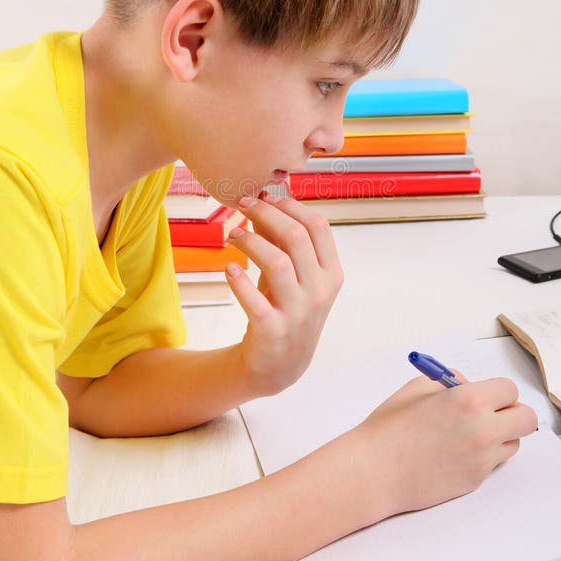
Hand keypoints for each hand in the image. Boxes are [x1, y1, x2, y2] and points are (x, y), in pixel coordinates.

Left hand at [226, 192, 343, 396]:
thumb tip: (264, 200)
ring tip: (233, 234)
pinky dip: (238, 281)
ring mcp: (298, 312)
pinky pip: (254, 299)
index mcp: (331, 273)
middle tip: (243, 204)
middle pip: (297, 237)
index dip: (290, 206)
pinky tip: (229, 268)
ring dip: (252, 241)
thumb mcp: (292, 275)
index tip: (265, 196)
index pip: (318, 226)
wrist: (280, 364)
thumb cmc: (286, 308)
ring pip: (278, 262)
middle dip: (267, 214)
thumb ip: (283, 241)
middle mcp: (319, 291)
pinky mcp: (273, 330)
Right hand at [352, 372, 537, 520]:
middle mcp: (483, 429)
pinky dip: (482, 456)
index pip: (510, 390)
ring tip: (469, 435)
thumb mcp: (417, 389)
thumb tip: (469, 383)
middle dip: (512, 412)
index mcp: (469, 400)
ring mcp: (482, 459)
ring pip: (513, 443)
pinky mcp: (476, 481)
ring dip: (500, 436)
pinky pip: (493, 463)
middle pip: (526, 418)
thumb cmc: (390, 428)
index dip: (496, 391)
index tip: (485, 394)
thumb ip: (450, 383)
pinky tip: (454, 453)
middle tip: (492, 413)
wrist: (375, 471)